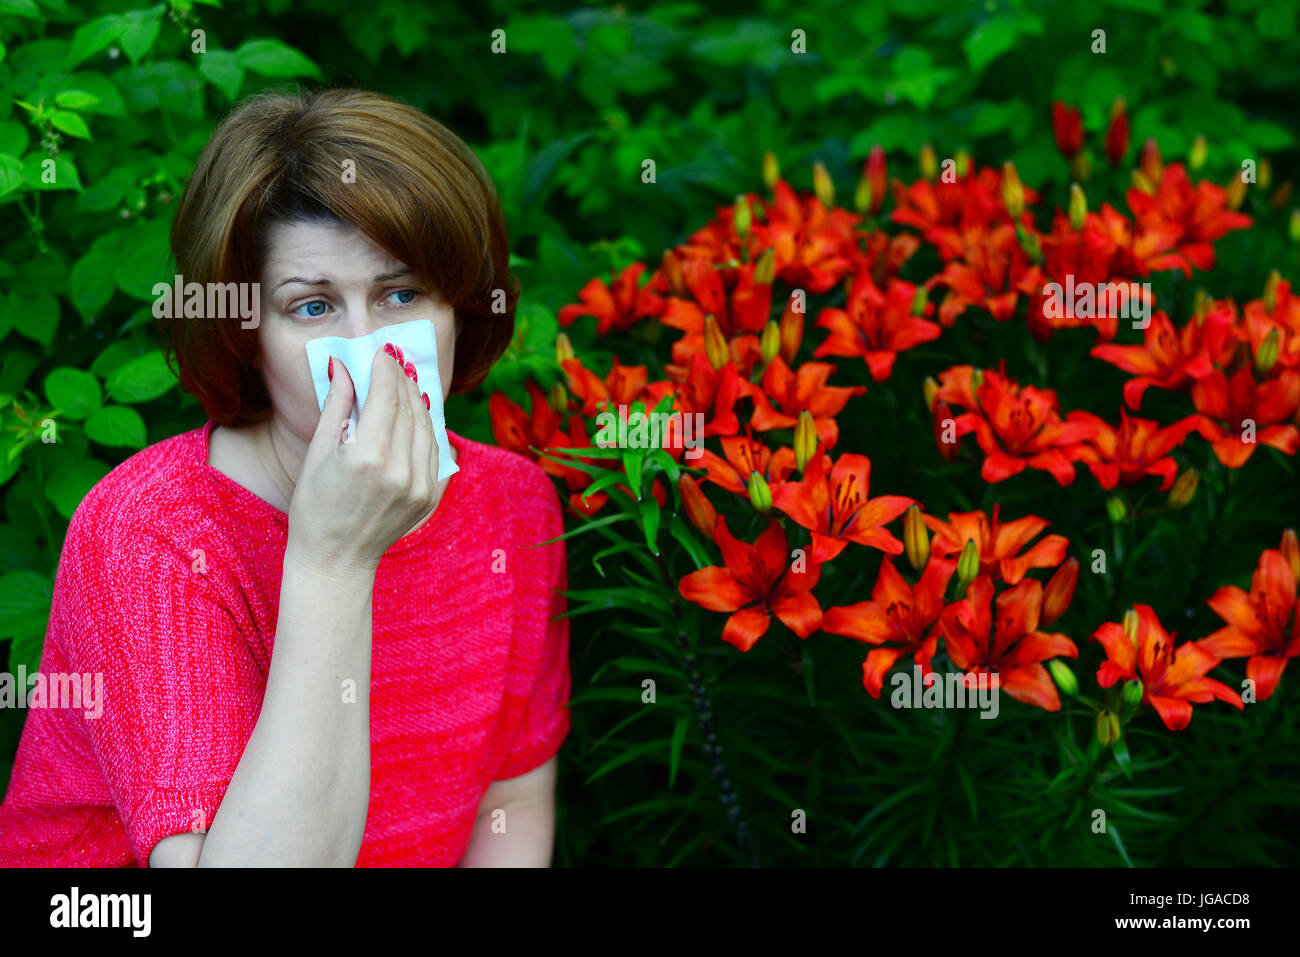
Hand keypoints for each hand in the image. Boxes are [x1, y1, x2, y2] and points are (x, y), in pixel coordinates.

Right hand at [286, 344, 440, 575]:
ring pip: (426, 427)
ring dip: (416, 401)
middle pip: (409, 408)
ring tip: (403, 383)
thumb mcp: (318, 453)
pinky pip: (432, 451)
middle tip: (394, 361)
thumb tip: (343, 366)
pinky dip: (425, 428)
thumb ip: (337, 406)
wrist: (335, 560)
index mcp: (367, 456)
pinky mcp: (428, 497)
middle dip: (401, 380)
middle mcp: (399, 470)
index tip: (381, 352)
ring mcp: (419, 485)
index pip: (386, 397)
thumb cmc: (314, 507)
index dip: (385, 370)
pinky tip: (414, 415)